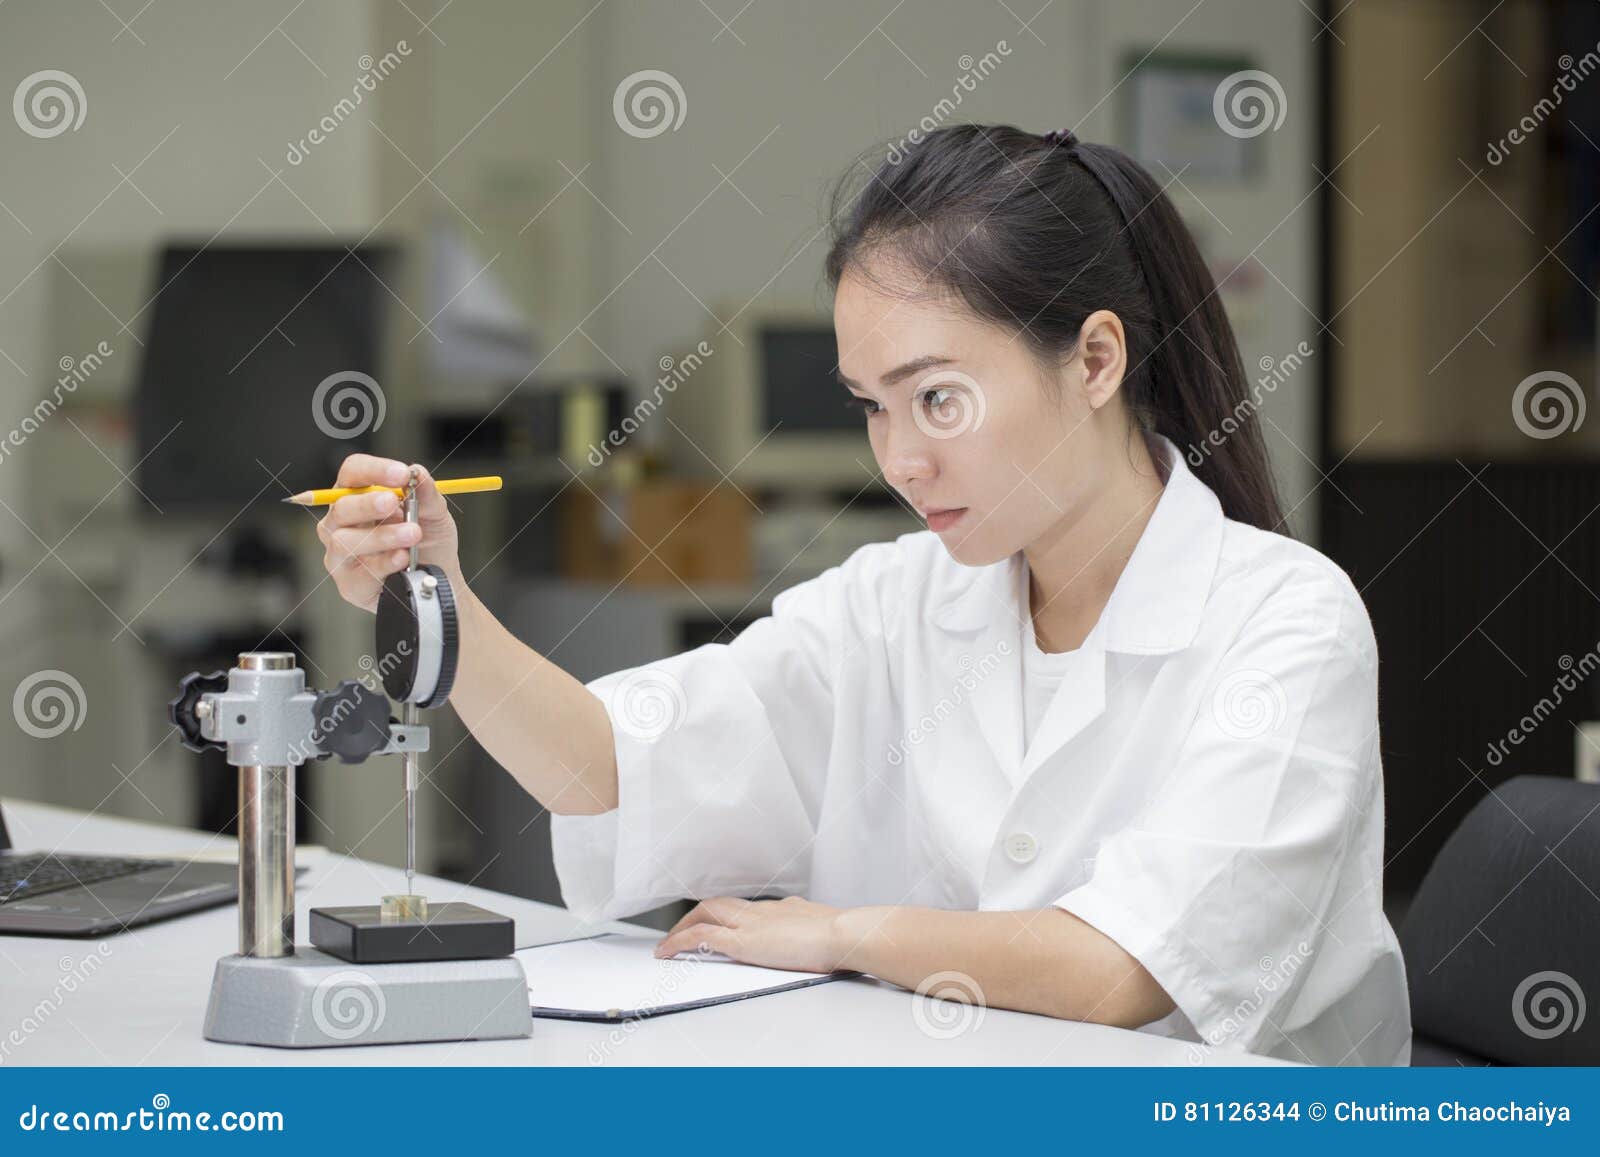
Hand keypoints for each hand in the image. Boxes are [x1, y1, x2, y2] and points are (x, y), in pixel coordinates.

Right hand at [317, 454, 462, 612]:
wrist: (437, 579)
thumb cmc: (427, 540)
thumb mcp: (434, 514)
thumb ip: (427, 494)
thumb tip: (418, 472)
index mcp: (358, 495)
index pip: (353, 472)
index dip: (374, 470)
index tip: (402, 474)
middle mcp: (341, 522)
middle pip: (341, 506)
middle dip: (368, 504)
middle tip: (394, 502)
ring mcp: (340, 554)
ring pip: (345, 541)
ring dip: (381, 536)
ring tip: (412, 534)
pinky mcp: (350, 583)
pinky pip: (361, 572)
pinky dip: (385, 563)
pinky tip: (403, 558)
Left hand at [654, 895, 847, 973]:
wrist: (846, 934)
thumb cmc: (844, 936)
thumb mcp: (827, 928)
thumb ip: (815, 929)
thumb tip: (820, 931)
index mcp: (783, 909)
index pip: (747, 908)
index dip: (728, 915)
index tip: (720, 924)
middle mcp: (763, 911)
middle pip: (719, 904)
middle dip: (697, 916)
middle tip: (683, 930)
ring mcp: (750, 924)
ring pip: (704, 913)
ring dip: (682, 926)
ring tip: (668, 943)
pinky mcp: (743, 942)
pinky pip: (700, 936)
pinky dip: (679, 941)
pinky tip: (667, 952)